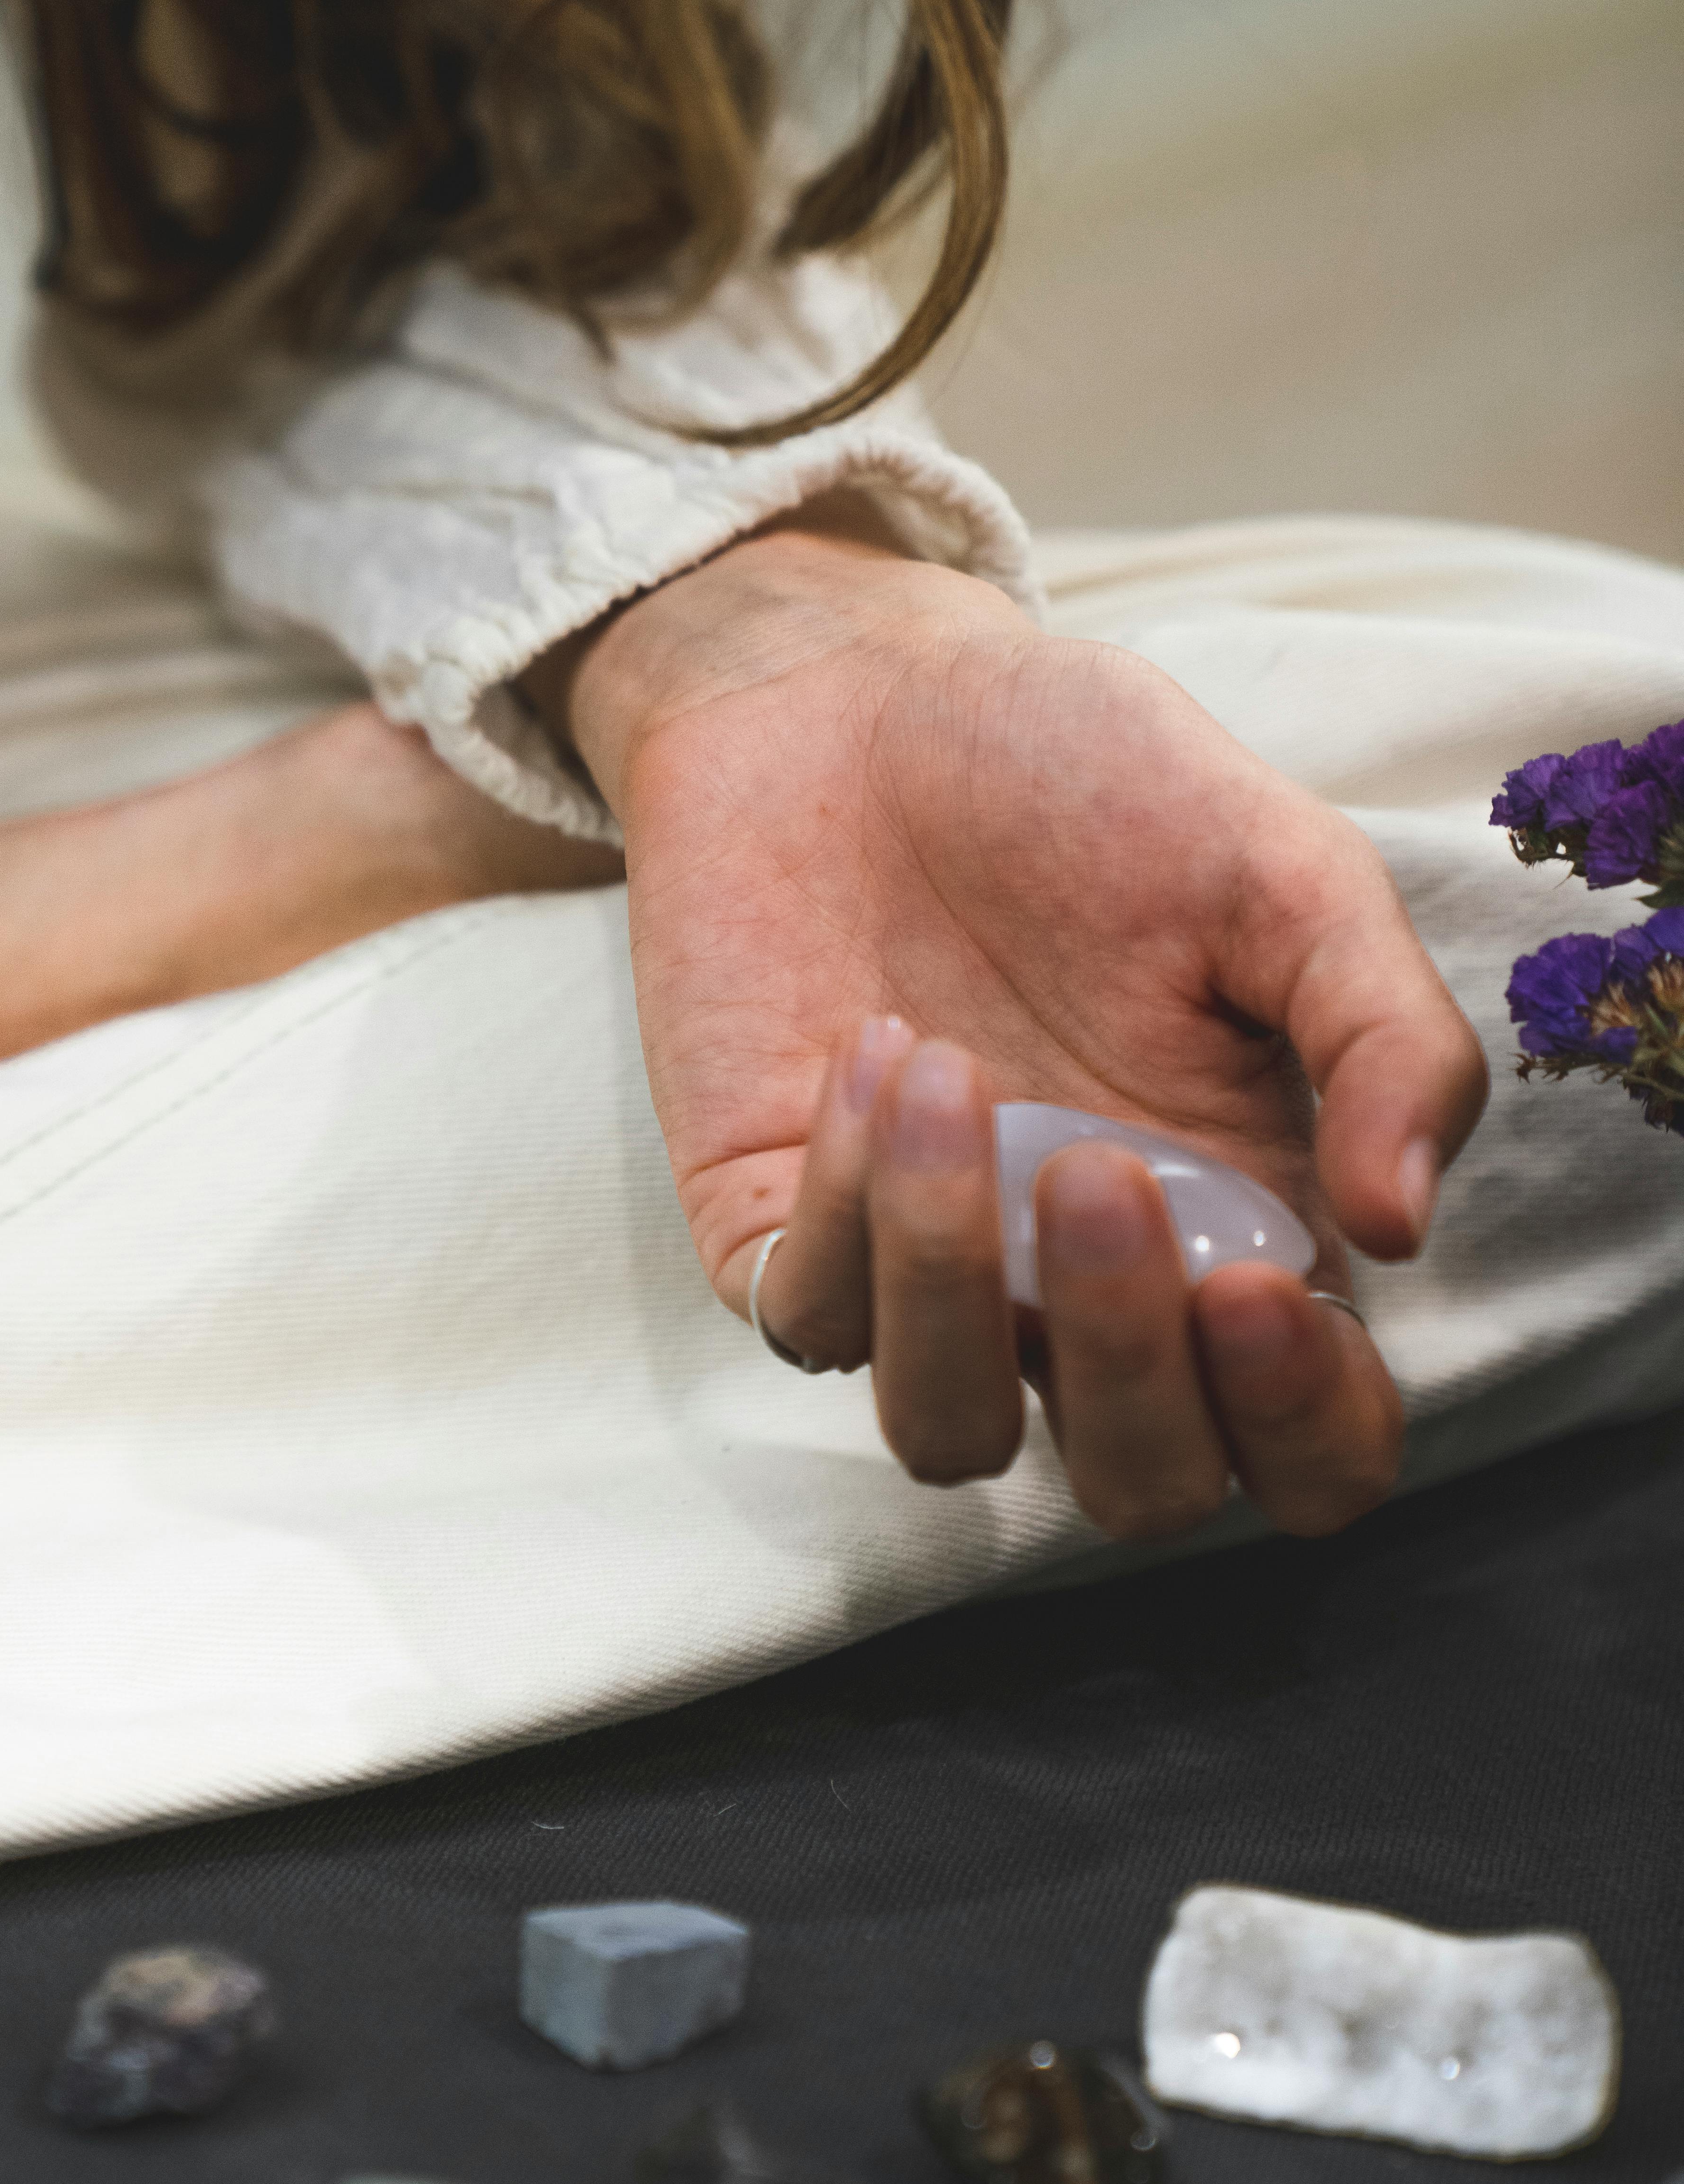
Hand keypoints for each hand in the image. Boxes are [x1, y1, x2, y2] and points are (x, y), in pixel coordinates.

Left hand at [560, 528, 1487, 1539]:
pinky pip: (806, 1321)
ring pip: (948, 1437)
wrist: (857, 695)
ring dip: (952, 1288)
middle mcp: (1090, 1293)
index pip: (1308, 1451)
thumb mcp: (1284, 871)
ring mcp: (929, 1281)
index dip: (1304, 1432)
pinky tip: (873, 1045)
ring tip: (950, 1073)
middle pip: (1138, 1488)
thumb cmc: (1087, 781)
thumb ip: (1379, 1038)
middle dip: (1129, 1371)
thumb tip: (1402, 1226)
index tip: (1264, 1293)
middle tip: (1102, 1175)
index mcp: (1244, 1230)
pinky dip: (842, 1200)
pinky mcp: (781, 1236)